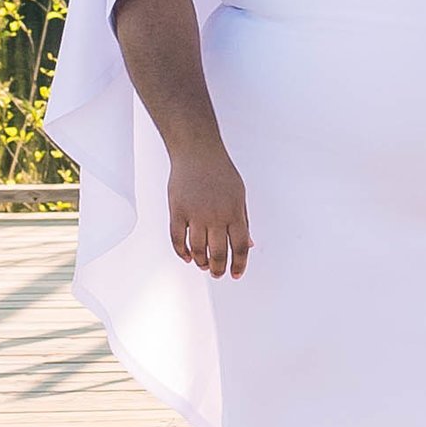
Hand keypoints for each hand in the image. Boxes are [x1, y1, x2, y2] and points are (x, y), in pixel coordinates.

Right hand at [166, 146, 250, 275]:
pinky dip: (182, 252)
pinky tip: (187, 256)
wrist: (197, 152)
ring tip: (203, 265)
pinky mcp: (177, 210)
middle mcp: (216, 215)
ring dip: (201, 262)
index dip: (239, 265)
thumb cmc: (220, 172)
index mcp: (234, 212)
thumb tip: (248, 245)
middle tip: (217, 274)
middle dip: (218, 269)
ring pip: (197, 250)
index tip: (236, 274)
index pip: (240, 247)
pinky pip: (177, 239)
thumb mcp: (239, 195)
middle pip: (218, 253)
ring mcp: (195, 214)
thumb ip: (243, 221)